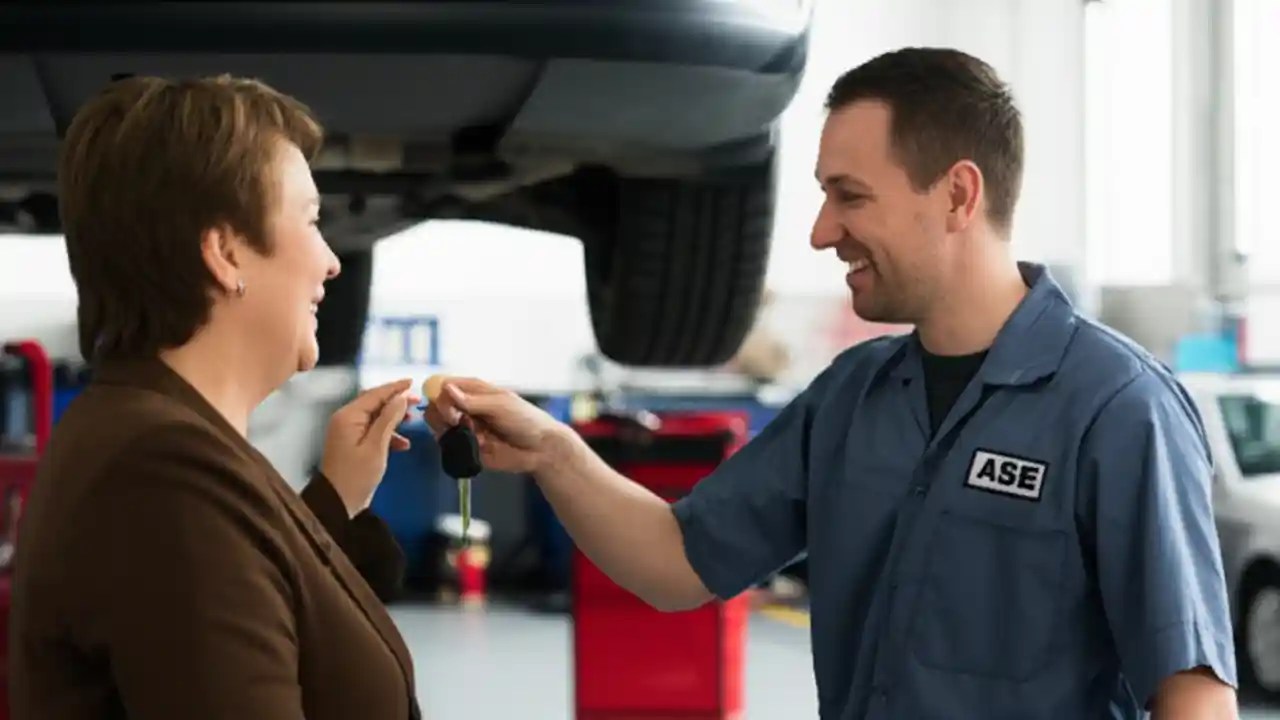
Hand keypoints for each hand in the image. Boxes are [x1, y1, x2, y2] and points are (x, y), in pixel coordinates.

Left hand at [319, 378, 419, 516]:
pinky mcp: (352, 443)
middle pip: (374, 402)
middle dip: (395, 401)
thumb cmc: (357, 475)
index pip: (374, 394)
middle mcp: (346, 419)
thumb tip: (400, 397)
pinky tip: (403, 444)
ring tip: (412, 420)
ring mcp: (347, 432)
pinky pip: (372, 431)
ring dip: (393, 418)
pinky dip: (388, 434)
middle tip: (416, 402)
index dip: (395, 388)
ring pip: (375, 416)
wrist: (337, 502)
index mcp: (349, 416)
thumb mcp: (377, 446)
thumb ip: (389, 419)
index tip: (412, 383)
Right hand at [423, 377, 567, 474]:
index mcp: (474, 391)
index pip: (443, 385)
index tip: (451, 406)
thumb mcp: (501, 405)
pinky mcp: (466, 447)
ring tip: (472, 434)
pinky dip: (456, 446)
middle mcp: (465, 408)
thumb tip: (446, 388)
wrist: (540, 450)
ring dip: (449, 430)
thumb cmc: (526, 420)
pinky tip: (476, 445)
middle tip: (460, 421)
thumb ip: (473, 400)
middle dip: (443, 414)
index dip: (440, 394)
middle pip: (436, 405)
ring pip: (438, 426)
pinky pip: (449, 445)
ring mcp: (465, 428)